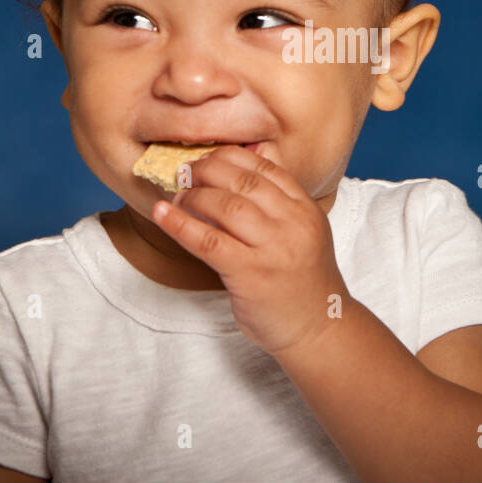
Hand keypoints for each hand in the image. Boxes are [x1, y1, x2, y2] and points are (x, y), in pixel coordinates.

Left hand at [151, 145, 349, 357]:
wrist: (319, 327)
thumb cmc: (303, 279)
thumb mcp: (303, 230)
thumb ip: (280, 196)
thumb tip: (253, 154)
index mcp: (305, 208)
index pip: (265, 167)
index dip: (230, 157)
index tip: (207, 158)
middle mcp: (292, 224)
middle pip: (242, 181)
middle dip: (206, 171)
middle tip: (185, 173)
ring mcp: (272, 249)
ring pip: (225, 206)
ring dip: (193, 195)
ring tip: (177, 196)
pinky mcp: (249, 274)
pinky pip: (207, 241)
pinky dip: (180, 224)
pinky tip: (162, 214)